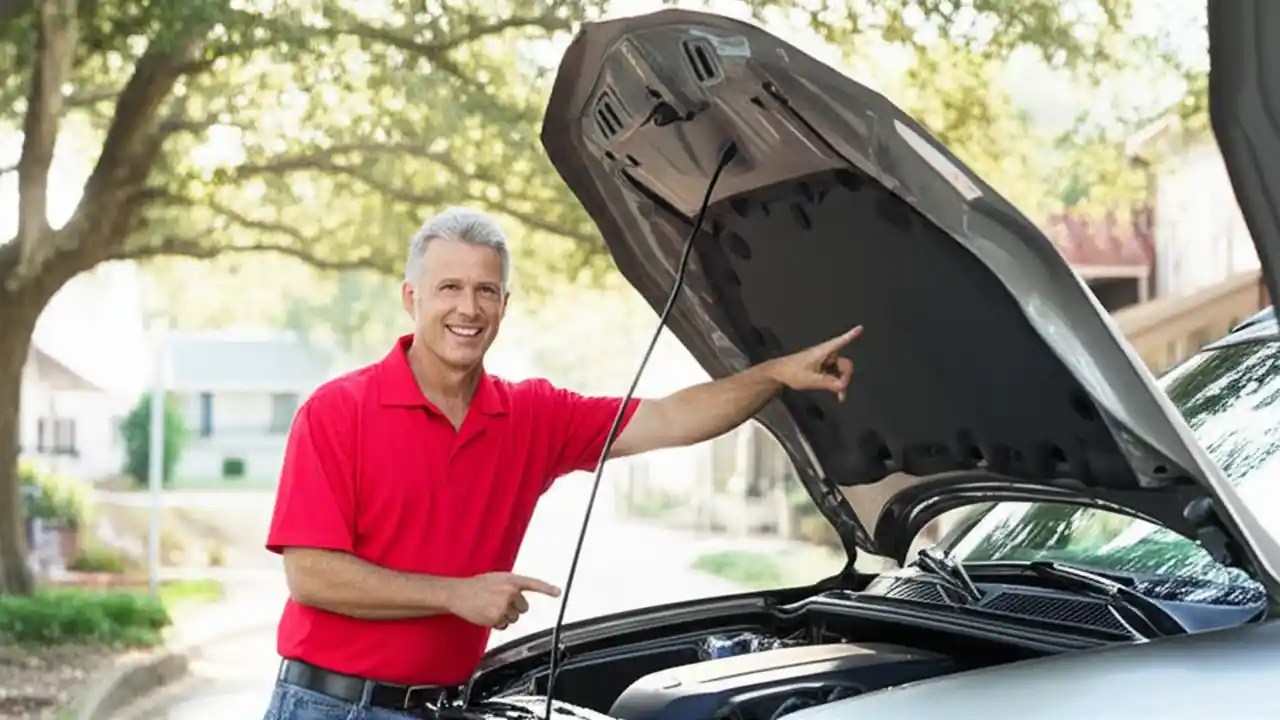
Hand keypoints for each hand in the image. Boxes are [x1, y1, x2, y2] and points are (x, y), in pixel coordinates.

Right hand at [447, 572, 561, 629]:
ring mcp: (505, 605)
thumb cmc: (476, 586)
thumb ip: (510, 586)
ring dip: (505, 615)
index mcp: (511, 580)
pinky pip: (504, 625)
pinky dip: (497, 622)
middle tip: (498, 602)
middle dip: (513, 607)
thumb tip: (519, 595)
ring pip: (514, 618)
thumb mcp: (496, 579)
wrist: (458, 593)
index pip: (533, 584)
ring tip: (490, 607)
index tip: (558, 592)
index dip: (547, 589)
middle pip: (524, 608)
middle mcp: (510, 592)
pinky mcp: (498, 617)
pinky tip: (487, 614)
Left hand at [766, 325, 861, 400]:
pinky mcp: (822, 369)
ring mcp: (824, 362)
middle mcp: (826, 355)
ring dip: (841, 382)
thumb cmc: (792, 372)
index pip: (839, 342)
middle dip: (845, 376)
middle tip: (842, 389)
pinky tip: (838, 395)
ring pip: (840, 371)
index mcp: (823, 352)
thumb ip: (827, 382)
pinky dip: (837, 384)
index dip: (850, 335)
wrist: (779, 374)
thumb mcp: (810, 379)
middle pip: (844, 363)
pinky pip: (835, 375)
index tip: (860, 328)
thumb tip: (843, 385)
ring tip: (840, 396)